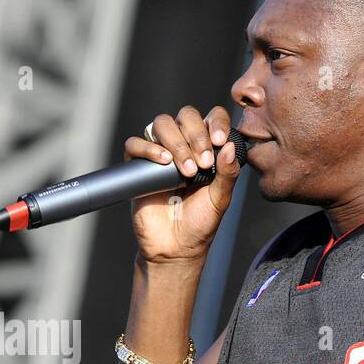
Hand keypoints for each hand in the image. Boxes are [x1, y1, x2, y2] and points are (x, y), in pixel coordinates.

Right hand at [123, 105, 239, 265]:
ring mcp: (159, 153)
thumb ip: (228, 173)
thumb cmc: (199, 222)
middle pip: (186, 116)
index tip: (219, 141)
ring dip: (176, 142)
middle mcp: (183, 145)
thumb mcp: (221, 198)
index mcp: (206, 147)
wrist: (174, 247)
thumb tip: (229, 147)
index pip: (212, 118)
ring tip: (185, 170)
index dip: (216, 123)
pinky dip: (147, 147)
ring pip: (162, 124)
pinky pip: (135, 144)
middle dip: (196, 135)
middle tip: (203, 163)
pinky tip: (162, 161)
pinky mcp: (138, 166)